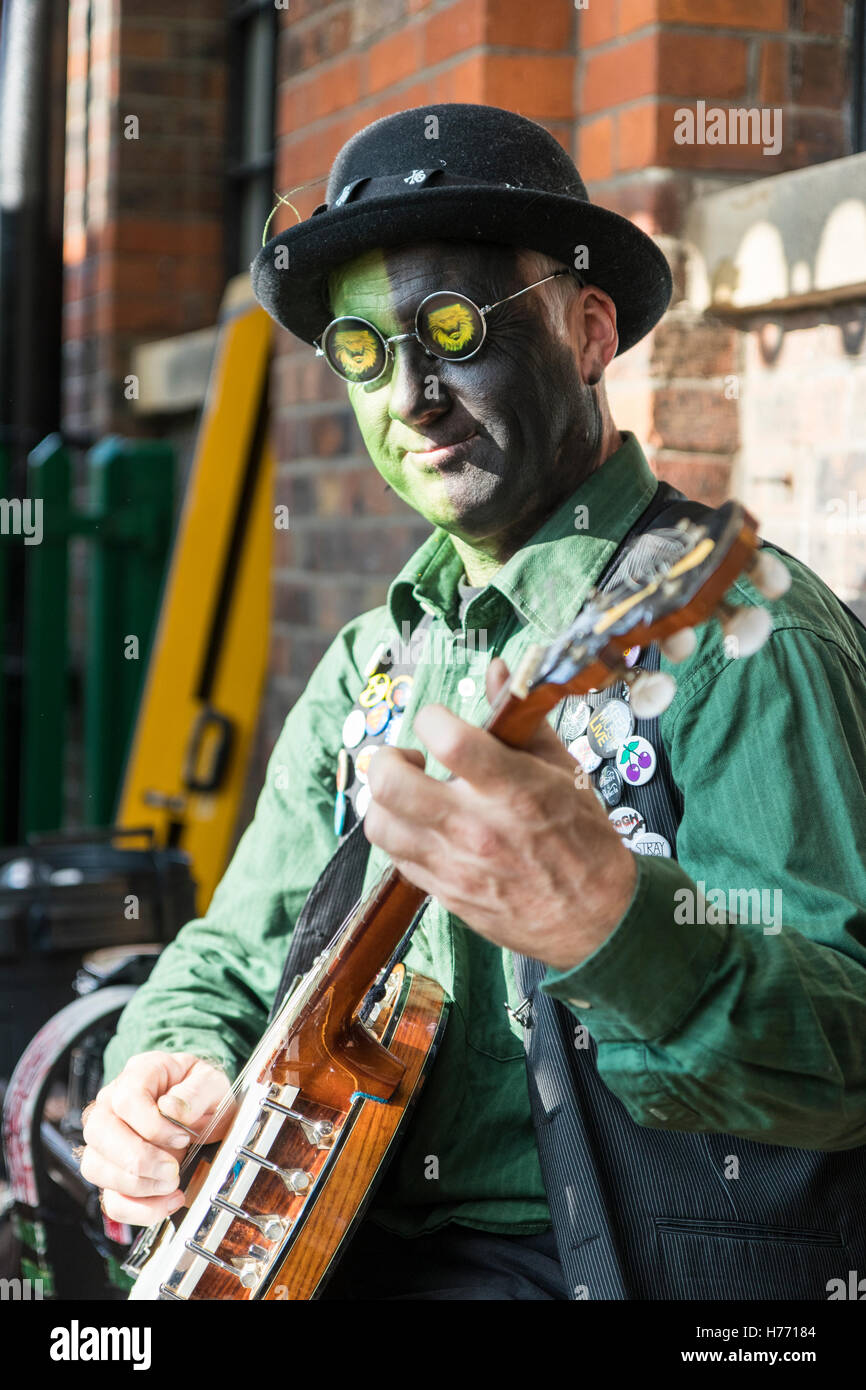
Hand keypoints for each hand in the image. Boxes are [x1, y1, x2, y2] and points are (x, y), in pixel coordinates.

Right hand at [80, 1052, 231, 1225]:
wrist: (205, 1107)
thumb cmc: (203, 1092)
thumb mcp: (212, 1082)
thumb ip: (197, 1092)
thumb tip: (172, 1109)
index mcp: (139, 1074)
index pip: (125, 1099)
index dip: (151, 1125)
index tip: (182, 1138)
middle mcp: (112, 1103)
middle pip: (99, 1132)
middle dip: (138, 1159)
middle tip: (172, 1170)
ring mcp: (107, 1139)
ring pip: (95, 1167)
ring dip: (135, 1185)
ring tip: (171, 1185)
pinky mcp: (113, 1171)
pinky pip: (109, 1198)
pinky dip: (137, 1208)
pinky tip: (167, 1202)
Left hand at [364, 658, 637, 971]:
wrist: (597, 918)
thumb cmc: (582, 837)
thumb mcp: (562, 768)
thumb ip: (522, 718)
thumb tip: (498, 668)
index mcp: (512, 788)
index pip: (447, 738)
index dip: (431, 718)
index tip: (440, 722)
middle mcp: (476, 827)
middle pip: (391, 782)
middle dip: (388, 758)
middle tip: (410, 758)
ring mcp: (455, 864)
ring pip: (379, 823)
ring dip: (386, 800)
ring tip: (411, 793)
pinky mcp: (444, 892)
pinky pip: (396, 858)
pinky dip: (401, 834)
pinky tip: (424, 826)